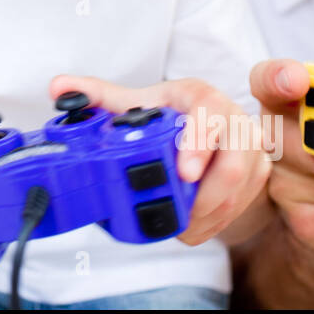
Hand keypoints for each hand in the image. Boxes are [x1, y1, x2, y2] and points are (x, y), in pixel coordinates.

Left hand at [48, 74, 270, 244]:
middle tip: (172, 209)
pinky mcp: (255, 179)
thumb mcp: (137, 100)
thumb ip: (98, 95)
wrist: (207, 127)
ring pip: (236, 196)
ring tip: (172, 219)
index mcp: (202, 99)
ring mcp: (250, 154)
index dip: (199, 144)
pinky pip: (236, 211)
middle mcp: (235, 123)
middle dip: (202, 197)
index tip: (183, 172)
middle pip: (234, 166)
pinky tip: (184, 223)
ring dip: (201, 216)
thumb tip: (58, 88)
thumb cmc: (172, 112)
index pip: (211, 114)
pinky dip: (207, 225)